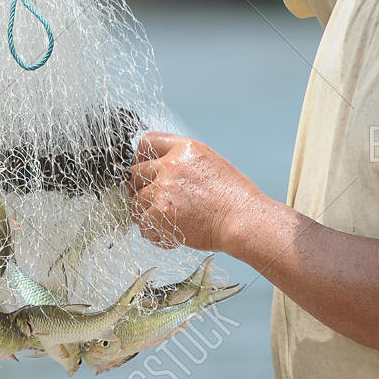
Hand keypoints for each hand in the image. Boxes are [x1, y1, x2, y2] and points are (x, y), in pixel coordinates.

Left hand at [127, 132, 266, 253]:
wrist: (243, 220)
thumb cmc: (236, 198)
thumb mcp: (213, 164)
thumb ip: (187, 163)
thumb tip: (170, 171)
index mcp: (185, 149)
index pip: (148, 141)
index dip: (141, 155)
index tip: (142, 166)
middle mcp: (170, 166)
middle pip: (135, 172)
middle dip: (140, 187)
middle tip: (150, 199)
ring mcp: (162, 190)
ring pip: (135, 200)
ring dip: (145, 212)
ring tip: (163, 221)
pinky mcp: (159, 214)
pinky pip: (143, 225)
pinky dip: (154, 233)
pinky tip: (170, 237)